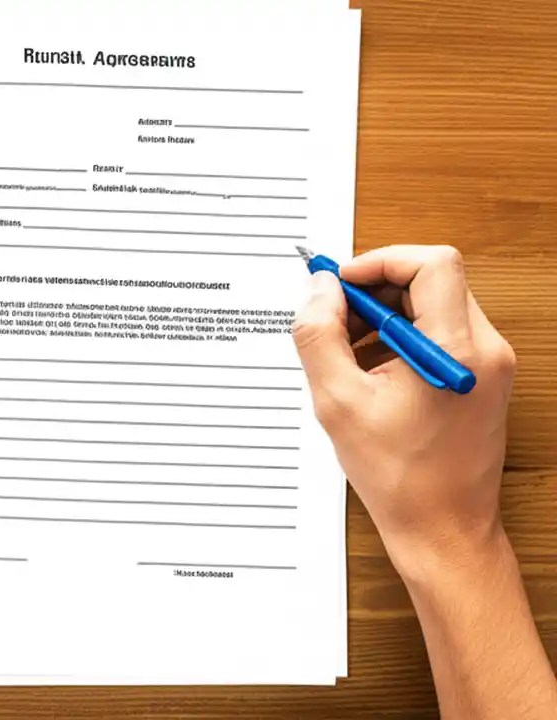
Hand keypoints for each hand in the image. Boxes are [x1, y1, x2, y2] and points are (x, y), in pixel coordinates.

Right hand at [292, 245, 516, 576]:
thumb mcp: (337, 401)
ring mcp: (489, 365)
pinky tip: (369, 373)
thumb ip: (320, 336)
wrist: (443, 529)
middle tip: (334, 318)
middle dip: (375, 291)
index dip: (379, 262)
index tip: (340, 284)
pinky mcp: (483, 378)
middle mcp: (484, 351)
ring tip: (347, 353)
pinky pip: (440, 333)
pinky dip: (400, 338)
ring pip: (434, 305)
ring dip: (385, 316)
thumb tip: (319, 291)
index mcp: (457, 350)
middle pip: (431, 280)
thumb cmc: (399, 478)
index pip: (431, 264)